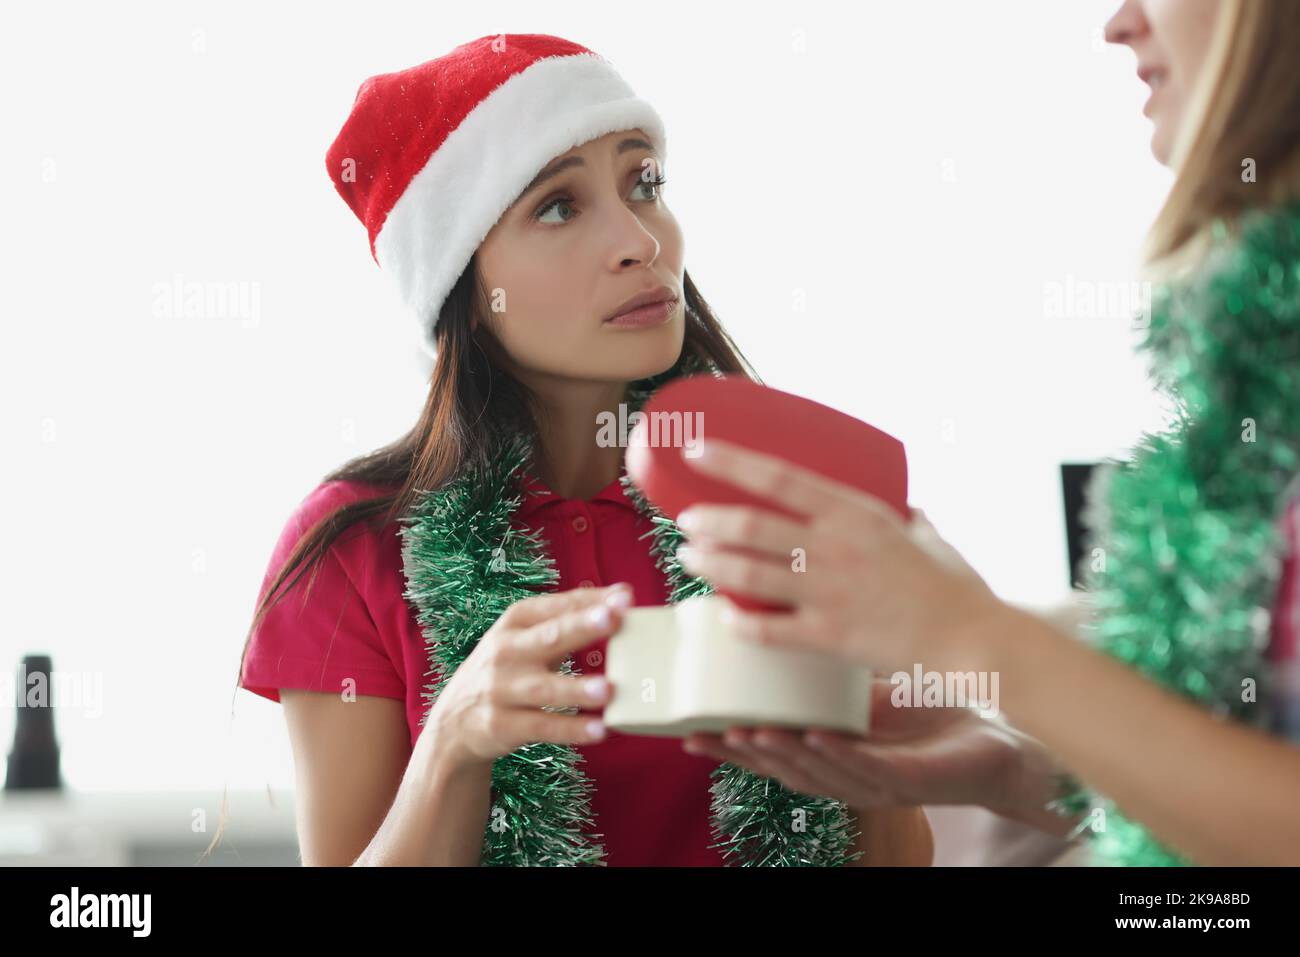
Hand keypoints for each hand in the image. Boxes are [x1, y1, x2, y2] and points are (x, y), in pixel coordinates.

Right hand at [427, 583, 630, 769]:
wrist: (455, 721)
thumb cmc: (507, 669)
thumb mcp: (525, 638)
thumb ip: (568, 619)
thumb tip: (622, 596)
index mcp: (514, 622)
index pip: (556, 607)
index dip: (590, 601)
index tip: (625, 597)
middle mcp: (505, 651)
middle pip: (548, 637)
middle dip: (580, 627)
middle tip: (611, 619)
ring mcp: (501, 689)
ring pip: (545, 688)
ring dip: (577, 688)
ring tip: (608, 690)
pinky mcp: (502, 725)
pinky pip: (542, 727)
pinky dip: (570, 728)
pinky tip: (598, 729)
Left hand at [673, 438, 1008, 673]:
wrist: (972, 639)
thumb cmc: (954, 587)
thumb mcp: (927, 533)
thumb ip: (906, 518)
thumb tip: (906, 505)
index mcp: (856, 513)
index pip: (780, 476)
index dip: (731, 462)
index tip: (697, 451)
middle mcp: (836, 547)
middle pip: (752, 525)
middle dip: (708, 519)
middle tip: (686, 519)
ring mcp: (829, 592)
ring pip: (749, 573)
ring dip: (710, 563)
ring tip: (688, 557)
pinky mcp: (829, 636)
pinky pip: (768, 629)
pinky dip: (739, 622)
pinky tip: (724, 615)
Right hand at [682, 680, 1035, 811]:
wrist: (1004, 741)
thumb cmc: (935, 713)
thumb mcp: (874, 686)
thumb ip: (836, 661)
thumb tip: (798, 605)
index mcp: (834, 751)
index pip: (773, 749)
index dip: (731, 742)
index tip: (690, 727)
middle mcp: (848, 773)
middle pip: (783, 769)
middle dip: (743, 752)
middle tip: (705, 730)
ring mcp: (878, 781)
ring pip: (818, 774)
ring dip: (782, 753)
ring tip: (751, 730)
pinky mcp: (911, 781)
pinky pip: (867, 767)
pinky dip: (838, 753)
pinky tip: (816, 734)